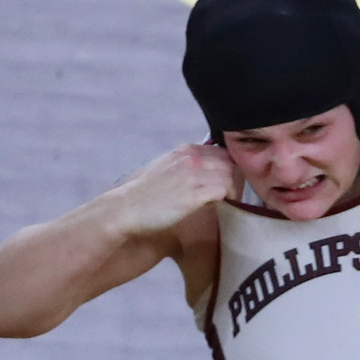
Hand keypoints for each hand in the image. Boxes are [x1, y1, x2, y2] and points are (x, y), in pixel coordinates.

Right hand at [113, 142, 234, 234]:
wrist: (125, 209)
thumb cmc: (142, 196)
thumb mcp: (163, 170)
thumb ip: (183, 166)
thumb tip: (201, 174)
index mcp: (185, 150)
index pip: (221, 151)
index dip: (227, 167)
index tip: (225, 182)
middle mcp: (191, 158)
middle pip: (230, 162)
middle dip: (234, 178)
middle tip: (231, 194)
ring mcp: (193, 174)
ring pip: (231, 175)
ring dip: (232, 189)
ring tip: (226, 201)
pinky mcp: (193, 193)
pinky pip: (224, 190)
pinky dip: (226, 198)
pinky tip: (220, 206)